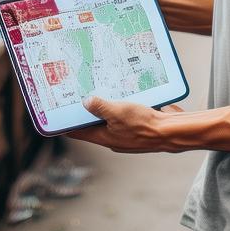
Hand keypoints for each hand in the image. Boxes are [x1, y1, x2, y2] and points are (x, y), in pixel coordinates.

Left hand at [68, 95, 184, 151]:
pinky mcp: (139, 128)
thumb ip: (100, 107)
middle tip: (78, 97)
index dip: (67, 125)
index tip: (57, 117)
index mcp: (105, 138)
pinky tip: (124, 95)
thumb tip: (86, 102)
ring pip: (111, 121)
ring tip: (101, 91)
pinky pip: (126, 118)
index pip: (79, 133)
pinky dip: (122, 108)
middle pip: (94, 126)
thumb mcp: (118, 112)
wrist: (172, 132)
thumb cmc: (144, 125)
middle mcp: (114, 138)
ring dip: (106, 109)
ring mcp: (127, 135)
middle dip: (86, 113)